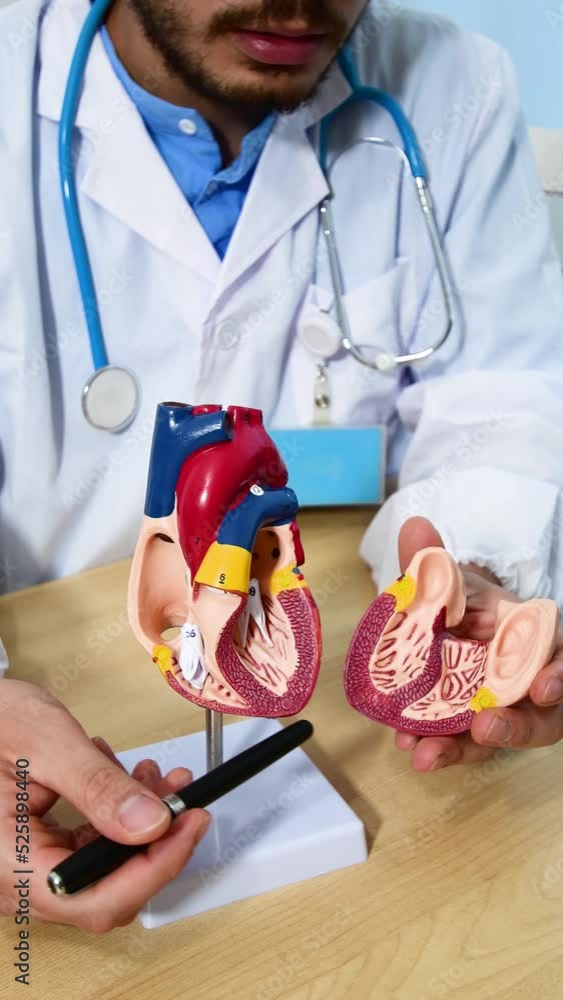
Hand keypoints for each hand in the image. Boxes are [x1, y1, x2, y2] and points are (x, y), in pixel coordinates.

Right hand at [0, 680, 209, 931]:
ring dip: (141, 826)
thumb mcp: (48, 744)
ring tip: (155, 777)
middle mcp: (15, 880)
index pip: (95, 899)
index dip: (154, 868)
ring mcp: (27, 867)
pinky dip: (117, 818)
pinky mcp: (37, 851)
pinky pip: (89, 849)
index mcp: (9, 864)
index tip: (190, 825)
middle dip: (154, 842)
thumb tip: (152, 823)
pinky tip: (124, 780)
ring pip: (103, 870)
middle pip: (106, 891)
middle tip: (183, 797)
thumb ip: (99, 786)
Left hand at [394, 518, 562, 771]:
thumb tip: (414, 526)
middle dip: (515, 726)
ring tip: (426, 754)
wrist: (454, 626)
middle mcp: (531, 680)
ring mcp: (505, 709)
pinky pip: (465, 743)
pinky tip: (408, 746)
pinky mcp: (476, 729)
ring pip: (499, 735)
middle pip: (541, 715)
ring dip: (465, 749)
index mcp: (540, 639)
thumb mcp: (456, 582)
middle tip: (484, 729)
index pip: (560, 661)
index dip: (558, 677)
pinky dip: (440, 746)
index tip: (543, 688)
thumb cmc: (470, 606)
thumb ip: (435, 560)